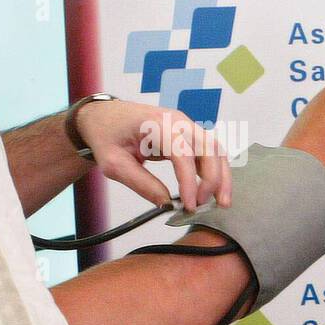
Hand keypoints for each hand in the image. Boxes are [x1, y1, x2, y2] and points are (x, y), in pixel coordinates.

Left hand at [73, 99, 231, 211]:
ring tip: (222, 203)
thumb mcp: (114, 163)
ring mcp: (186, 126)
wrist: (103, 116)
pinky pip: (209, 152)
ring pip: (215, 149)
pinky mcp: (188, 135)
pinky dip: (215, 171)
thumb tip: (167, 204)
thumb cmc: (106, 135)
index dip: (190, 181)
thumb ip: (141, 183)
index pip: (183, 153)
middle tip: (205, 207)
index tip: (189, 205)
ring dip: (222, 176)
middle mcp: (178, 121)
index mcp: (158, 124)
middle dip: (213, 180)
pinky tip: (213, 192)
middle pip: (208, 148)